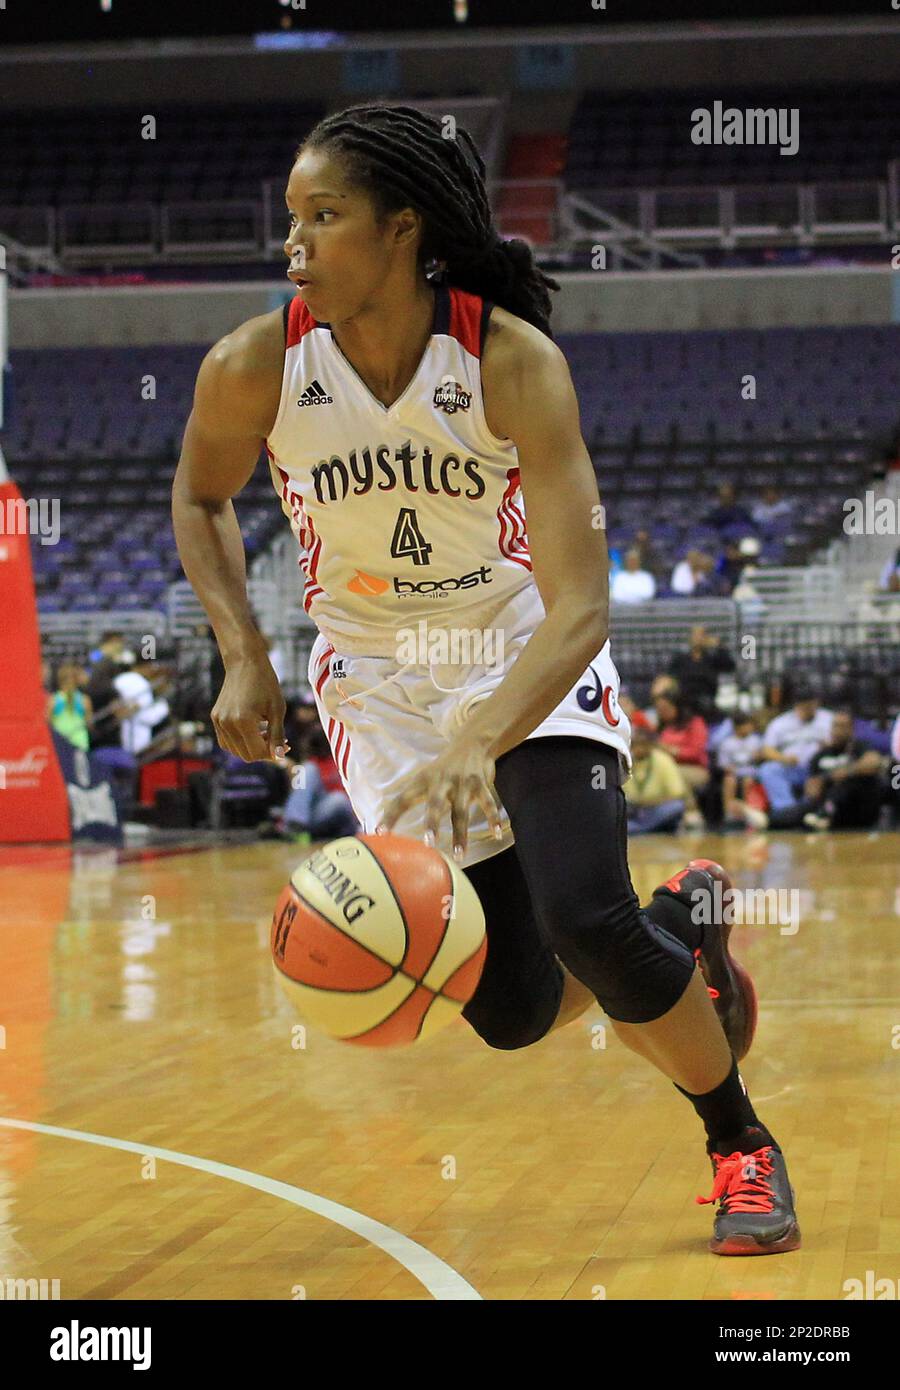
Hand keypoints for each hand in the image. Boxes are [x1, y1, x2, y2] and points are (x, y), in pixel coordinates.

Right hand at [211, 650, 288, 762]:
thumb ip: (277, 735)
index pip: (256, 753)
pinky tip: (254, 730)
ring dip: (251, 747)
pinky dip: (240, 741)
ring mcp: (218, 721)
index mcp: (243, 721)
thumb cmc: (266, 683)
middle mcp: (227, 723)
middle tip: (277, 740)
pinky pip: (226, 741)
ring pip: (235, 750)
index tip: (286, 746)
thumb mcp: (277, 709)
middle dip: (263, 752)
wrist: (245, 663)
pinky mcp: (215, 718)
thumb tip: (280, 757)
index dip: (272, 754)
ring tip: (265, 732)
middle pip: (245, 755)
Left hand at [376, 731, 504, 859]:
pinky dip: (493, 819)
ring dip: (461, 834)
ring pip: (461, 811)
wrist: (471, 743)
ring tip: (459, 855)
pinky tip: (496, 834)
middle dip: (432, 823)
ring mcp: (462, 784)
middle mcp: (441, 782)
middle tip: (429, 843)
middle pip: (435, 805)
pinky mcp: (480, 784)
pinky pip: (488, 804)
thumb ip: (410, 799)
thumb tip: (385, 827)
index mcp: (422, 781)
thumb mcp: (424, 778)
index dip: (390, 815)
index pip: (402, 799)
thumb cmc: (442, 770)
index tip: (379, 833)